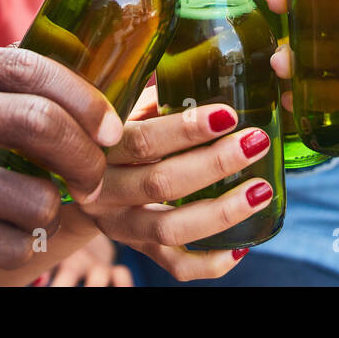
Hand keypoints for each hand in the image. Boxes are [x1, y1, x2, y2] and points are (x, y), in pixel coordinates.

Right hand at [0, 37, 124, 285]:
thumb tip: (98, 87)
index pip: (31, 67)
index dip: (86, 99)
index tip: (110, 128)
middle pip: (42, 123)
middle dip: (86, 157)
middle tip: (93, 177)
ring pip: (34, 198)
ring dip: (48, 212)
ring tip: (27, 210)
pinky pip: (9, 243)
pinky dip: (19, 244)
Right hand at [77, 85, 274, 280]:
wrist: (77, 185)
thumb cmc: (114, 136)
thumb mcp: (120, 112)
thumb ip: (152, 100)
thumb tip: (203, 70)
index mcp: (101, 150)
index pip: (144, 140)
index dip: (186, 129)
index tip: (228, 114)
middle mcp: (105, 192)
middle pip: (162, 184)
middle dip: (215, 164)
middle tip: (256, 142)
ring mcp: (122, 227)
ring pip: (171, 229)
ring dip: (222, 212)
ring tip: (262, 191)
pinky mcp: (140, 251)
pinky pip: (177, 267)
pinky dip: (212, 262)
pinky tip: (243, 246)